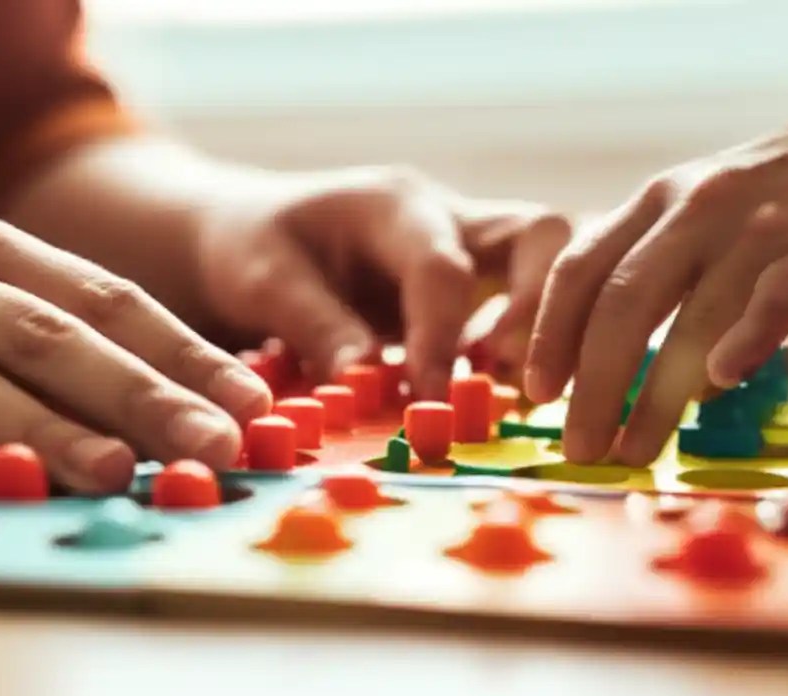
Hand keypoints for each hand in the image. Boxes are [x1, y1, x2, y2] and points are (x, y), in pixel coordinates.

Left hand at [198, 165, 570, 397]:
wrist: (242, 232)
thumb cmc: (246, 247)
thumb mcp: (261, 280)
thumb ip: (315, 325)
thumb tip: (363, 381)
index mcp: (393, 204)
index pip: (441, 268)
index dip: (439, 339)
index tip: (428, 400)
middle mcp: (446, 217)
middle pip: (538, 235)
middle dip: (539, 306)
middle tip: (517, 380)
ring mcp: (466, 249)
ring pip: (545, 267)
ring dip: (544, 329)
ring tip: (517, 394)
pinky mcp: (469, 288)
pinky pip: (520, 307)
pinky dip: (524, 349)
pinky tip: (499, 396)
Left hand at [524, 90, 787, 464]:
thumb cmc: (751, 203)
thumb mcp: (681, 214)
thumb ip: (632, 271)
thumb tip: (579, 368)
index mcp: (651, 202)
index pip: (580, 268)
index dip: (550, 333)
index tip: (536, 393)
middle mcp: (694, 209)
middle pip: (625, 301)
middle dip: (595, 384)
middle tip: (580, 447)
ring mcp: (758, 225)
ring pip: (695, 317)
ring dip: (659, 395)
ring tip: (634, 450)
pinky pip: (780, 298)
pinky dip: (748, 338)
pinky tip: (721, 381)